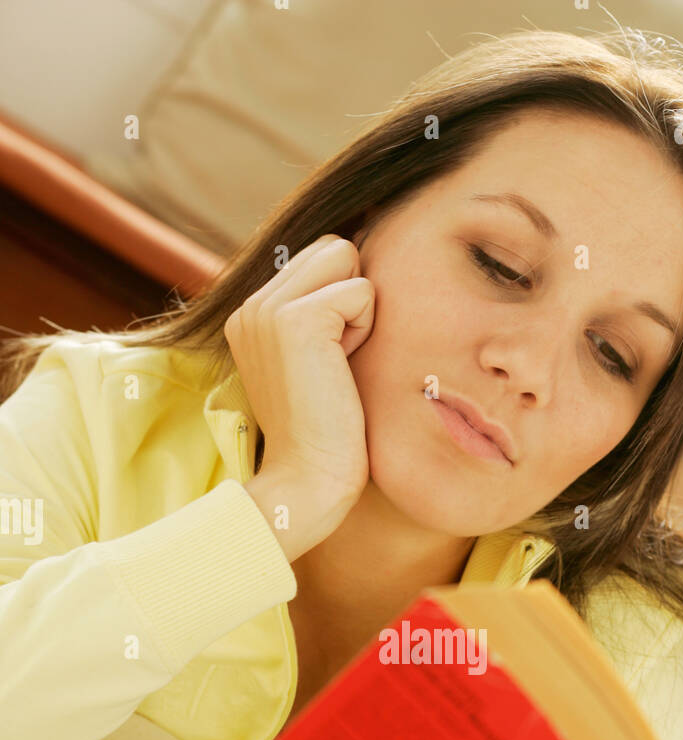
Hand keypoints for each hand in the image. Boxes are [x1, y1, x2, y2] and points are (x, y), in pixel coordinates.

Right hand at [225, 234, 374, 559]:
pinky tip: (341, 372)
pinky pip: (361, 290)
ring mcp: (268, 308)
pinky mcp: (295, 320)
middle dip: (352, 298)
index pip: (321, 258)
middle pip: (334, 247)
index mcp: (252, 314)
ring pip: (345, 257)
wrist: (308, 482)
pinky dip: (365, 330)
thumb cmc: (327, 436)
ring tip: (338, 365)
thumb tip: (360, 271)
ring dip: (358, 311)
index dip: (343, 303)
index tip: (330, 362)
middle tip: (337, 362)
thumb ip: (322, 318)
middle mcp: (251, 303)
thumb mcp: (316, 365)